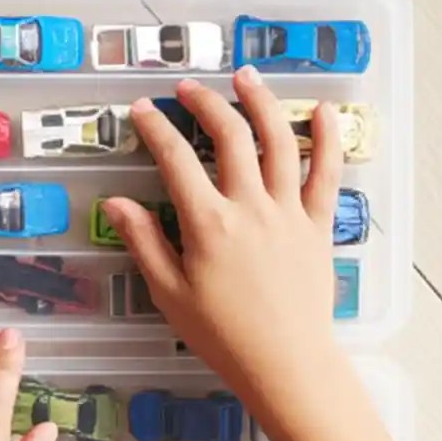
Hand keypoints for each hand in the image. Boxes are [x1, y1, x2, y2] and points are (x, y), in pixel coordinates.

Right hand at [102, 68, 346, 412]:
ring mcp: (288, 212)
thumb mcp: (169, 293)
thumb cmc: (223, 336)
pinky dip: (326, 137)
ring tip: (244, 77)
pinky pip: (326, 172)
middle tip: (187, 89)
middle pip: (228, 136)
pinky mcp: (318, 224)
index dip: (156, 128)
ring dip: (260, 102)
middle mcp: (250, 207)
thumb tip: (115, 203)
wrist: (286, 363)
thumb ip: (144, 242)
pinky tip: (321, 110)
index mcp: (208, 225)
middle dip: (204, 104)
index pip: (176, 160)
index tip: (143, 110)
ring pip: (277, 141)